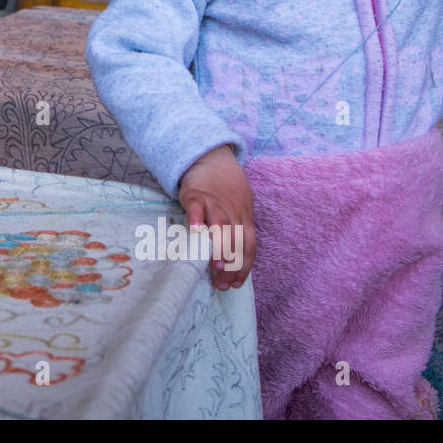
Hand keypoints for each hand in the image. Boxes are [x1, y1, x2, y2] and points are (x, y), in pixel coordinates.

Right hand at [177, 144, 256, 290]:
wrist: (212, 158)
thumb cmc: (226, 189)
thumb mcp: (239, 207)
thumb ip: (237, 228)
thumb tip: (233, 258)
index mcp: (244, 218)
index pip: (248, 246)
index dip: (244, 266)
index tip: (236, 284)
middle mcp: (233, 212)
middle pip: (236, 241)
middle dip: (231, 265)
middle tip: (222, 284)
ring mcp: (215, 203)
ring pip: (221, 227)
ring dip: (220, 247)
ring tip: (215, 266)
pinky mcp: (196, 195)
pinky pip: (197, 208)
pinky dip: (197, 220)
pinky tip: (194, 233)